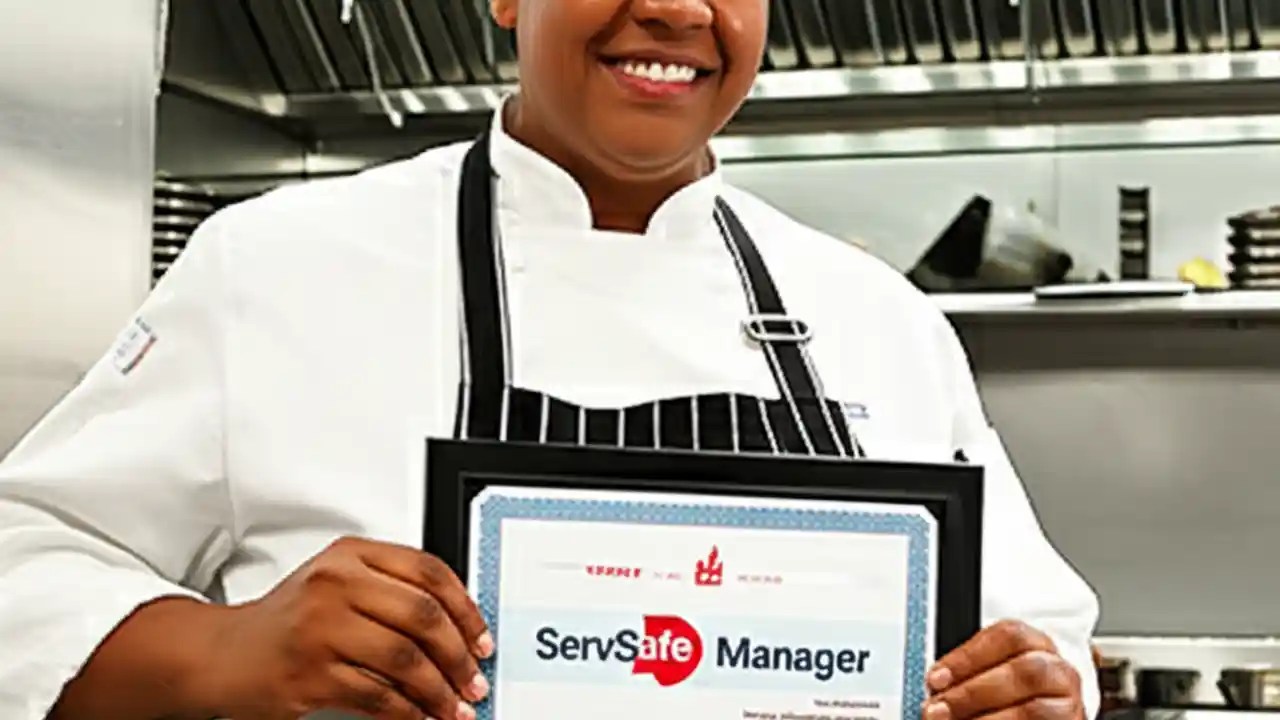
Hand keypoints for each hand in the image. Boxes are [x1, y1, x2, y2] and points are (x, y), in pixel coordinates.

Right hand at [208, 536, 492, 719]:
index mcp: (350, 555)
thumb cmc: (288, 620)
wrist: (222, 654)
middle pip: (424, 616)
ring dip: (440, 691)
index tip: (481, 638)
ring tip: (455, 706)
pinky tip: (421, 718)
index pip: (429, 572)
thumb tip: (459, 625)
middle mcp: (336, 584)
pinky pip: (378, 696)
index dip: (466, 609)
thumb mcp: (337, 583)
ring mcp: (321, 628)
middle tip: (474, 679)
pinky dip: (408, 713)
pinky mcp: (310, 673)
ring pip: (405, 659)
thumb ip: (391, 588)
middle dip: (459, 655)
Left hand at [923, 620, 1082, 719]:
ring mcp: (1069, 704)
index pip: (1008, 635)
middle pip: (1022, 670)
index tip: (936, 678)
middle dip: (972, 692)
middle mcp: (1058, 671)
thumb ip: (967, 676)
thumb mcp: (988, 676)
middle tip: (939, 708)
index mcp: (1036, 645)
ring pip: (1032, 709)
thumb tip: (936, 687)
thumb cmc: (1006, 699)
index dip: (967, 656)